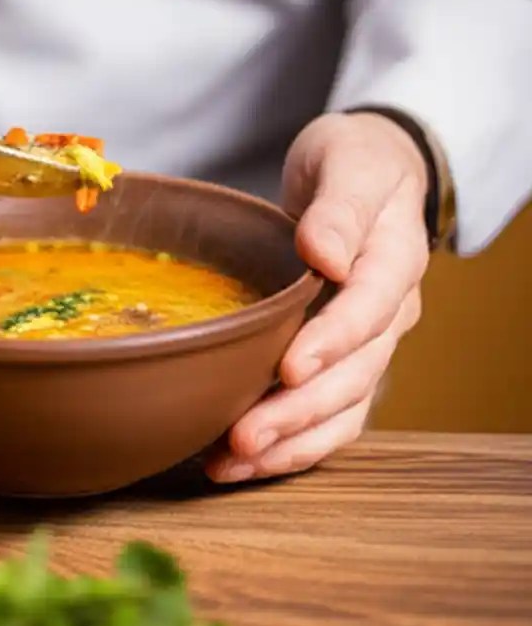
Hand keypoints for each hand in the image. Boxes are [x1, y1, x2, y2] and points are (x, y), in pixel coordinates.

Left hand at [207, 112, 430, 482]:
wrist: (364, 171)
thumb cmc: (352, 161)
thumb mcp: (348, 162)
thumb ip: (340, 208)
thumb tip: (324, 254)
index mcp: (395, 260)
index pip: (371, 309)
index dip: (333, 342)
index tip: (290, 368)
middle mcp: (388, 314)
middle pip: (353, 375)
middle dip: (298, 412)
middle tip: (243, 437)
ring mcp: (367, 345)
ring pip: (340, 409)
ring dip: (288, 443)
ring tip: (229, 463)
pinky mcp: (339, 363)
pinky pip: (324, 417)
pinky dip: (285, 445)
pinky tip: (234, 462)